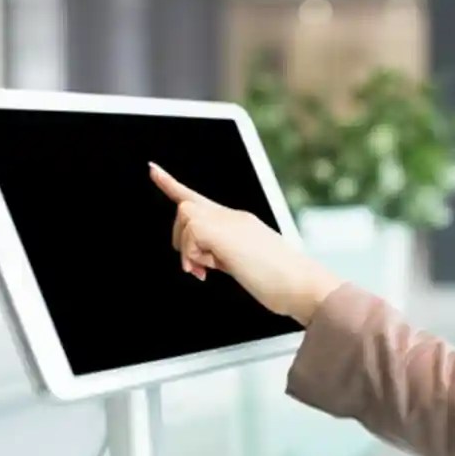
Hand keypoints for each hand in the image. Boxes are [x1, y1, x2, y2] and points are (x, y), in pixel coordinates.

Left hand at [150, 162, 342, 324]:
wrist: (301, 285)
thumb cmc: (281, 283)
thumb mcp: (243, 266)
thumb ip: (220, 256)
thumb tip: (195, 261)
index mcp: (238, 223)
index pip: (199, 200)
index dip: (172, 185)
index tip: (153, 171)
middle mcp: (233, 216)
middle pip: (185, 209)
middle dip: (181, 240)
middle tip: (202, 268)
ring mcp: (229, 220)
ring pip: (185, 220)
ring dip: (190, 251)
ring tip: (212, 270)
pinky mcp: (222, 231)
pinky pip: (190, 237)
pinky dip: (194, 256)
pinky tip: (213, 269)